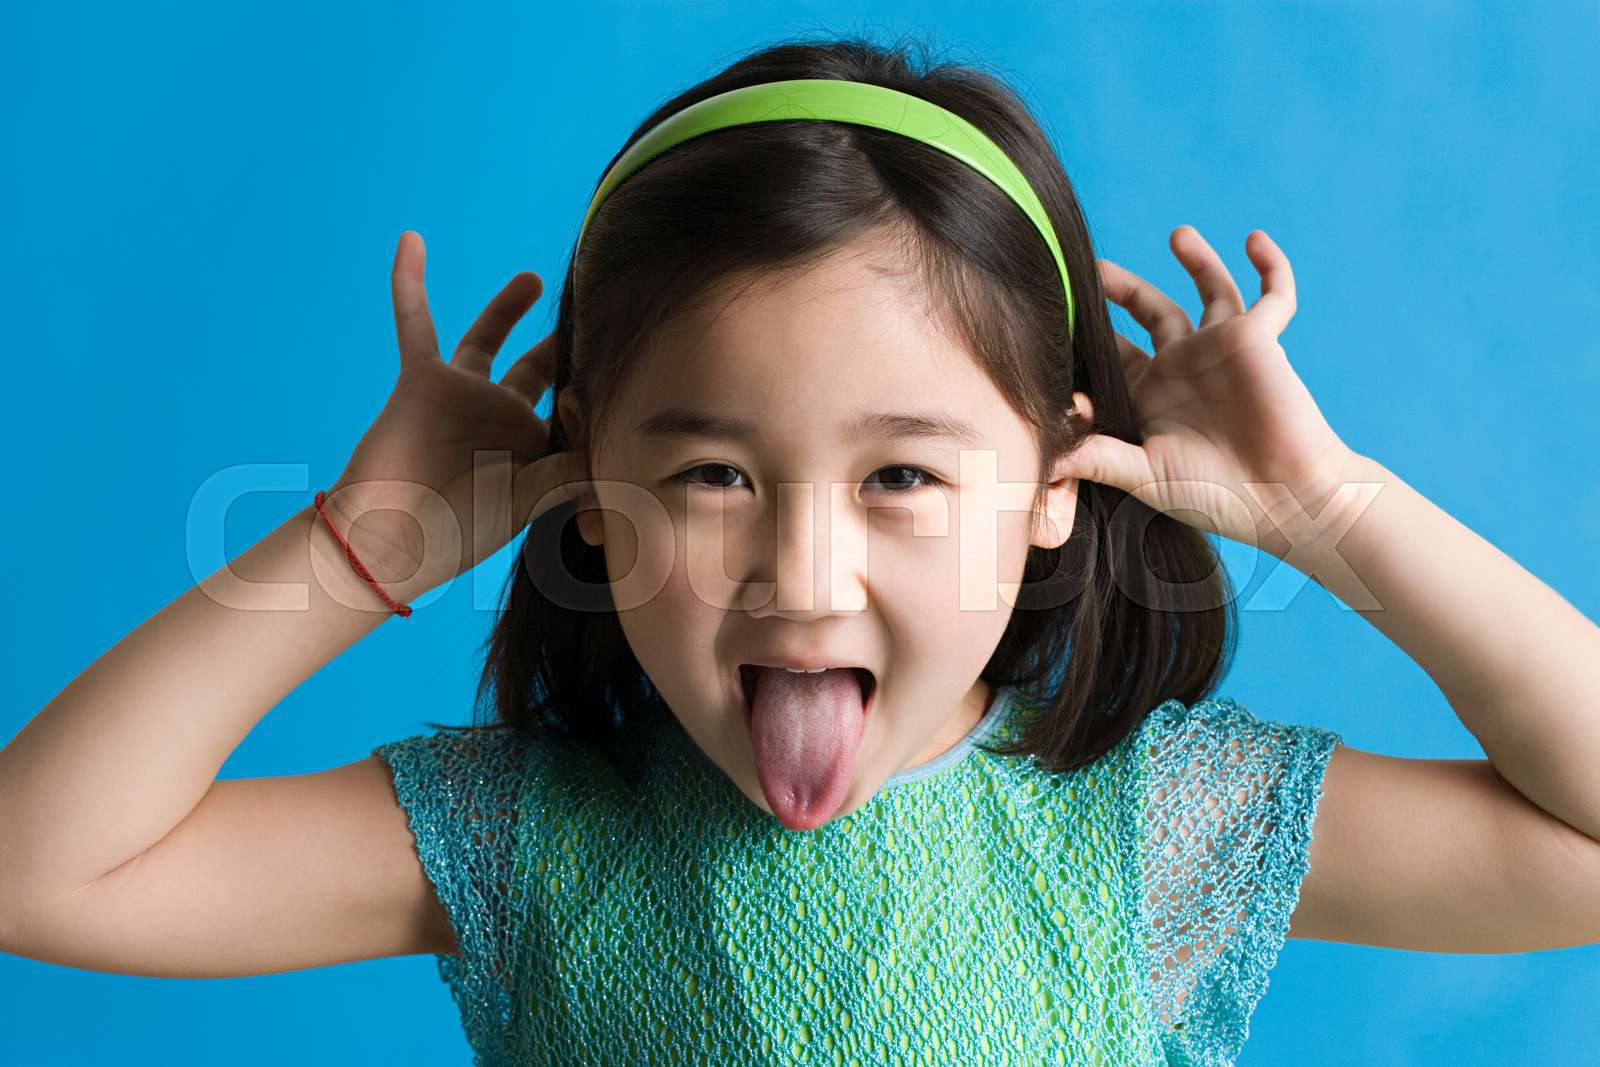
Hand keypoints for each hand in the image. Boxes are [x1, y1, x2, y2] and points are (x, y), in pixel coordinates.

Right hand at [319, 232, 592, 600]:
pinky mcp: (423, 378)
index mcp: (532, 448)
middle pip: (540, 369)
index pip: (573, 408)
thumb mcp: (527, 501)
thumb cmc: (458, 532)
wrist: (390, 537)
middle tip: (593, 314)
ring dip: (507, 307)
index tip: (622, 374)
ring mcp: (463, 394)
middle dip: (564, 346)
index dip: (596, 393)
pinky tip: (412, 241)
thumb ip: (571, 472)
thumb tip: (618, 451)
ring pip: (488, 338)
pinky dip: (410, 282)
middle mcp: (500, 417)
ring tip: (536, 279)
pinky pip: (415, 320)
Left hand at [1056, 226, 1360, 550]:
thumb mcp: (1145, 476)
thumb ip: (1097, 459)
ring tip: (1178, 233)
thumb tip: (1043, 460)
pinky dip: (1270, 266)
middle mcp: (1185, 365)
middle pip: (1151, 312)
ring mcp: (1223, 349)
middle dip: (1125, 289)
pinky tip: (1255, 240)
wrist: (1284, 500)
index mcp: (1151, 394)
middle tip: (1095, 267)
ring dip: (1198, 260)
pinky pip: (1273, 294)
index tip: (1056, 310)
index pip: (1112, 352)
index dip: (1089, 333)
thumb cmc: (1216, 496)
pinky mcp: (1260, 339)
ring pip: (1209, 291)